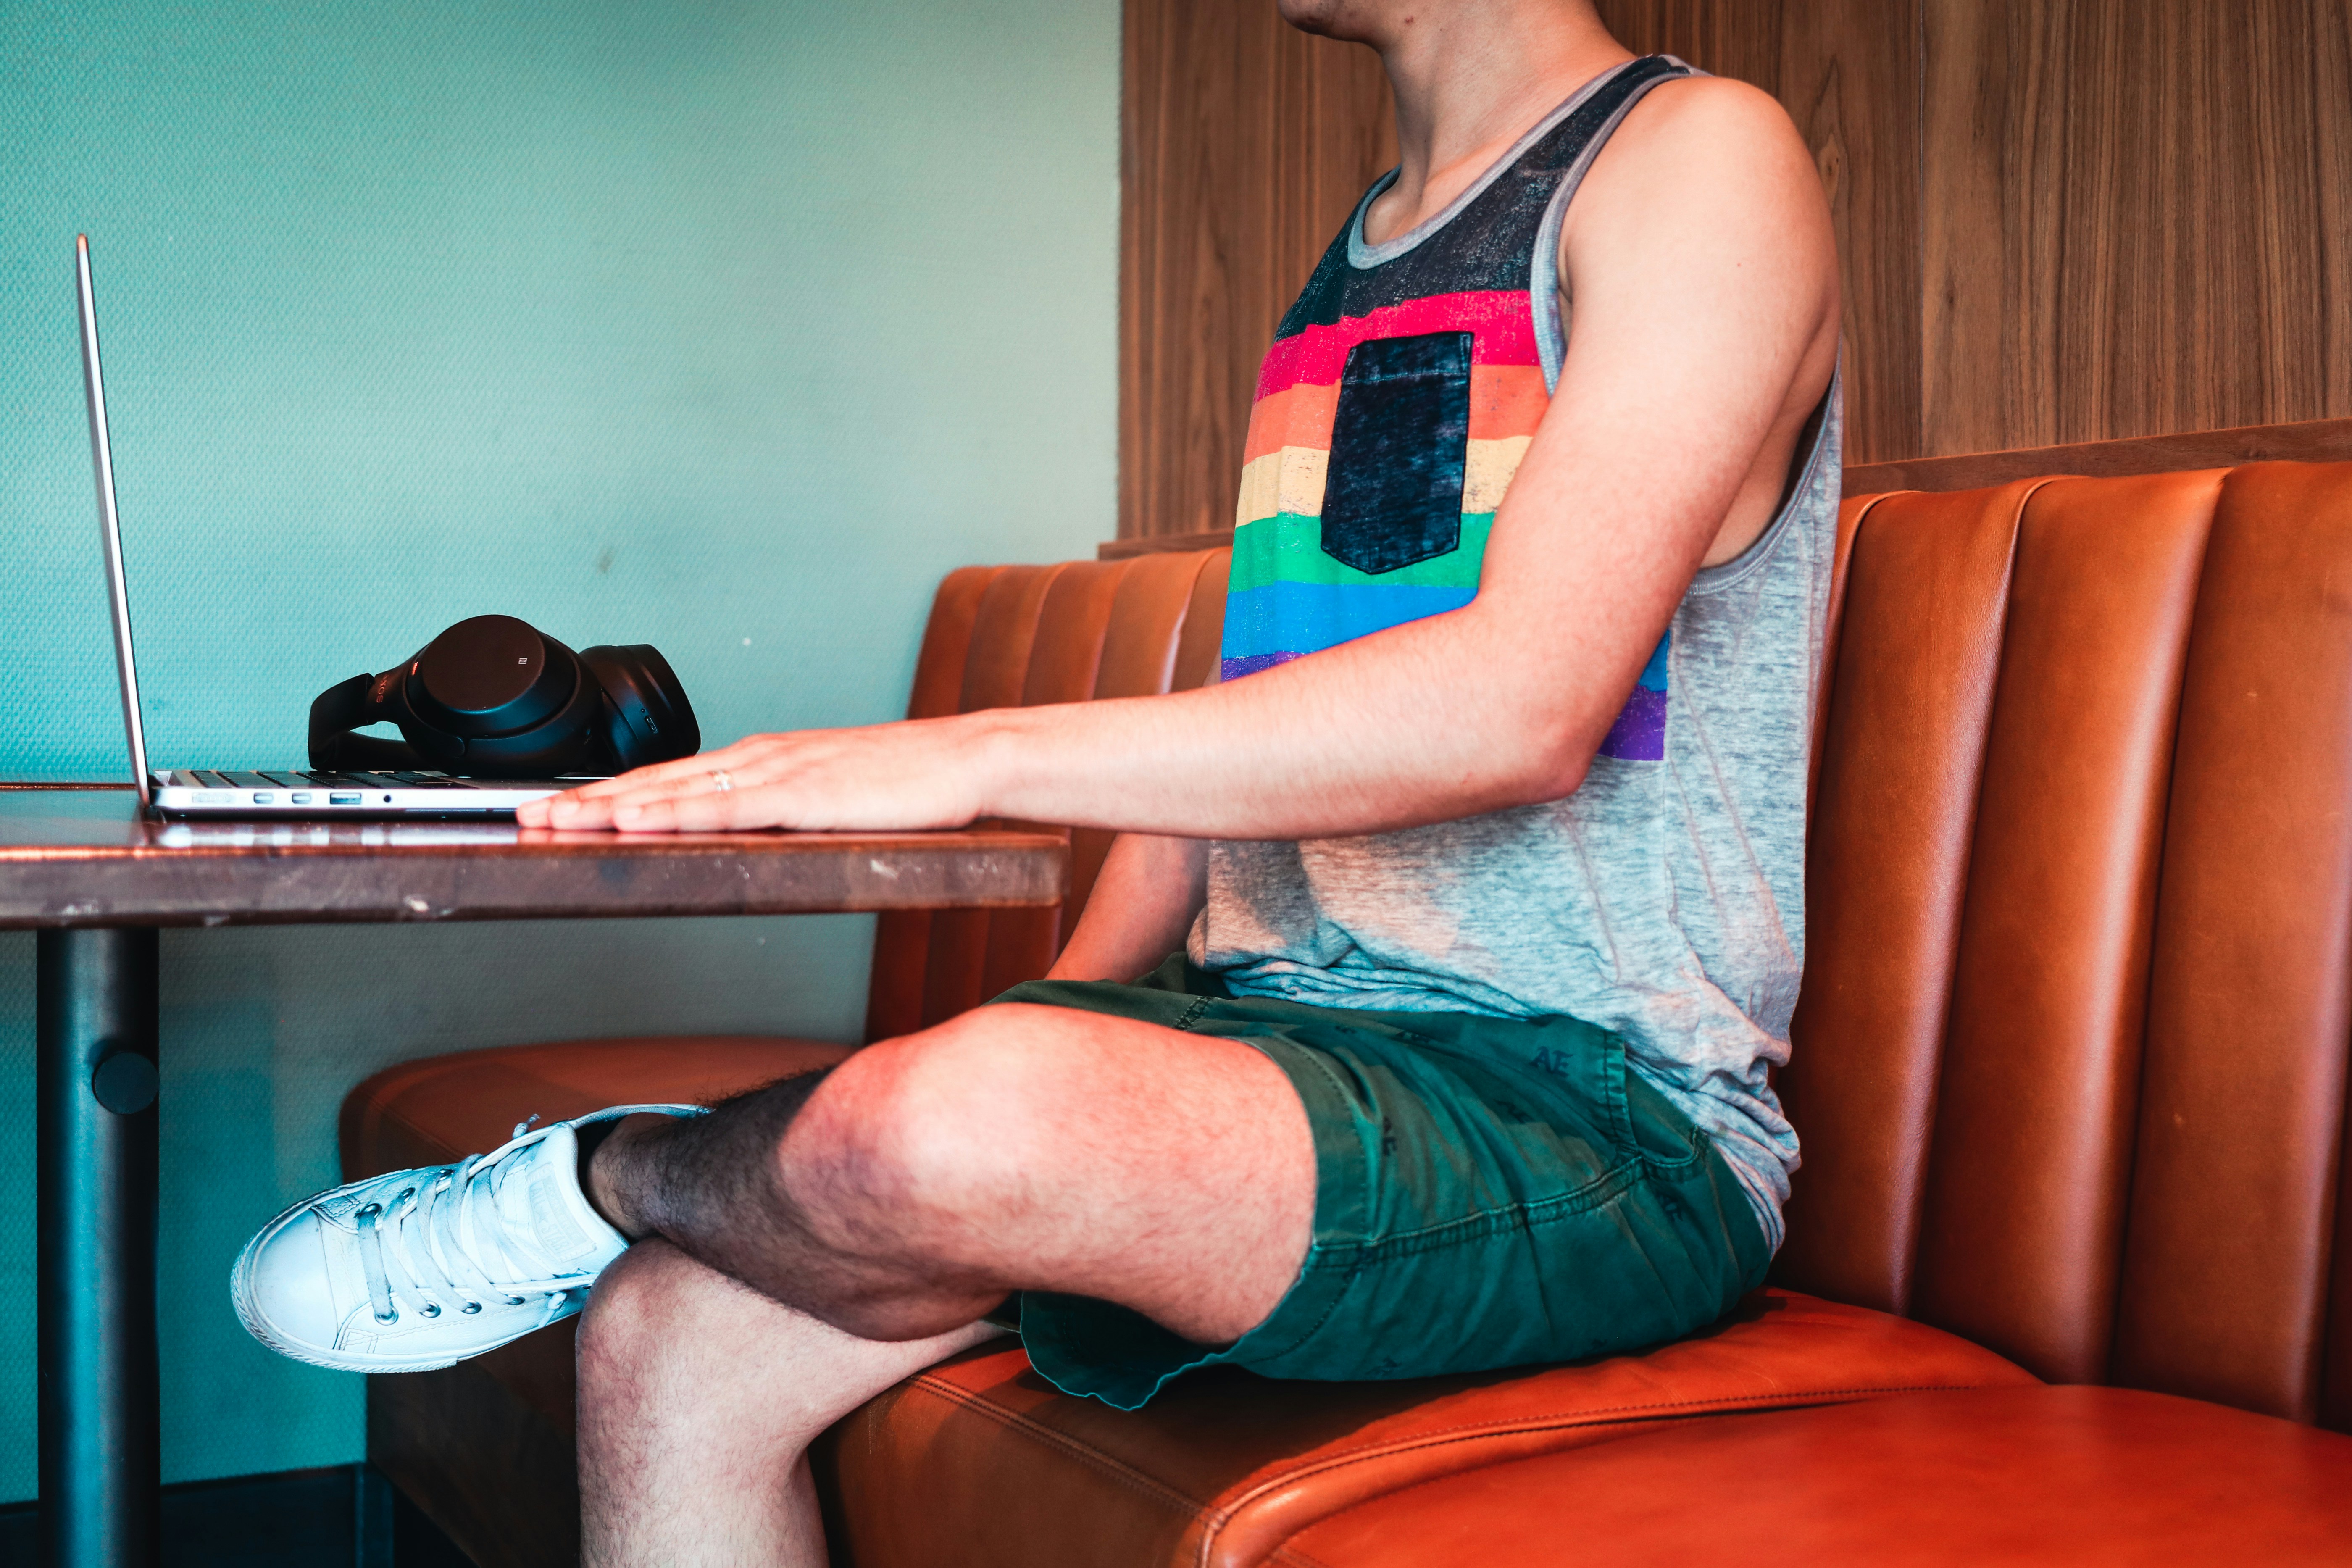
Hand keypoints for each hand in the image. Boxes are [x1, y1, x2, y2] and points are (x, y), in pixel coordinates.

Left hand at [517, 716, 994, 832]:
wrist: (969, 759)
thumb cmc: (911, 786)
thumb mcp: (832, 799)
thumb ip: (784, 813)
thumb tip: (742, 837)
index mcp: (764, 760)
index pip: (670, 779)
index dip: (608, 795)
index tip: (555, 808)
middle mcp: (760, 758)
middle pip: (657, 782)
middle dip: (585, 800)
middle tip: (523, 816)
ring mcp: (780, 773)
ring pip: (678, 791)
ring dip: (610, 806)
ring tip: (555, 820)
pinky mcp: (806, 795)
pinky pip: (726, 808)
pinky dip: (673, 814)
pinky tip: (634, 821)